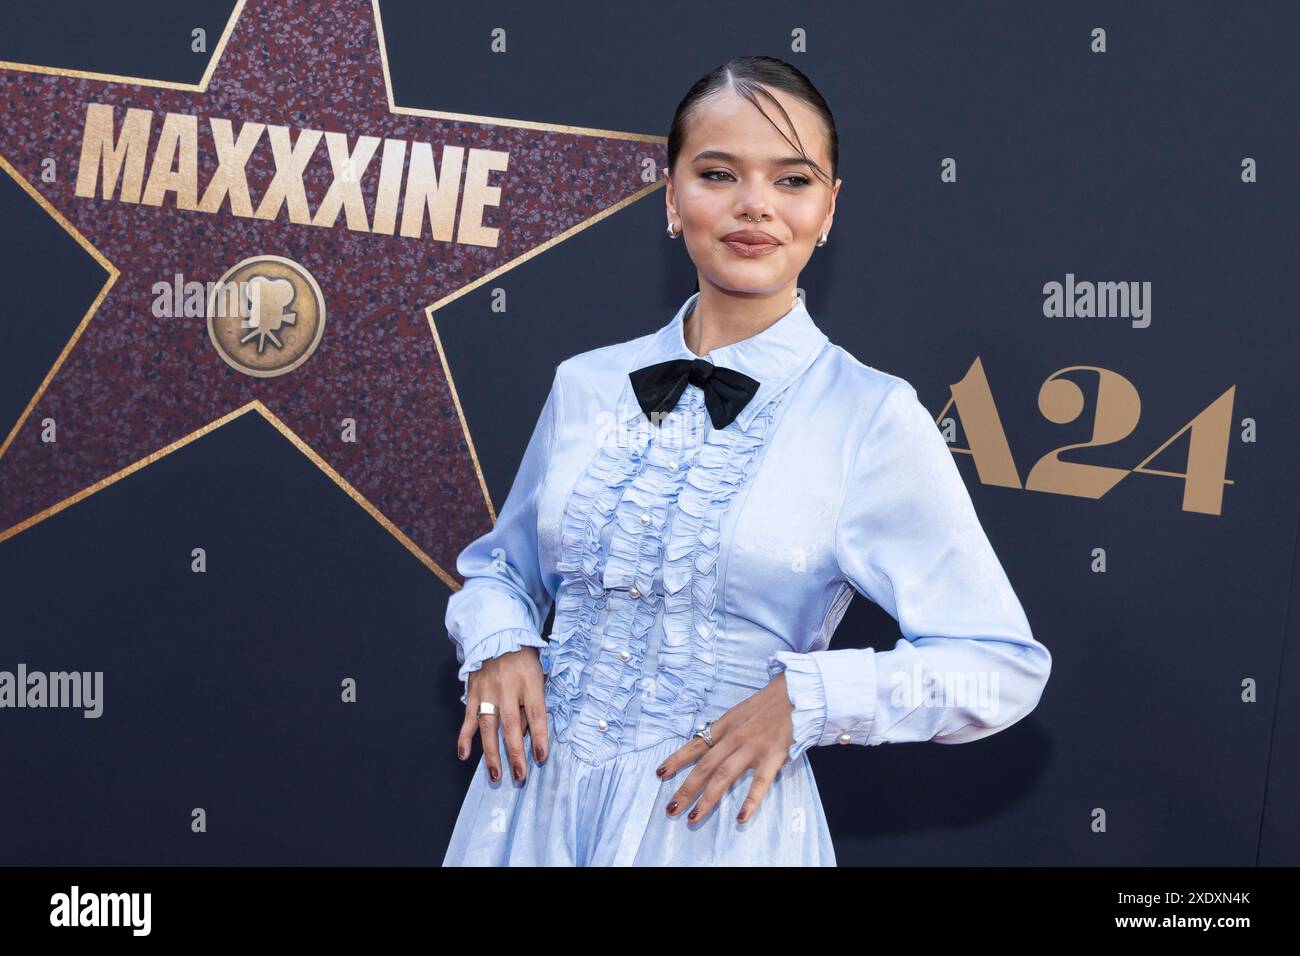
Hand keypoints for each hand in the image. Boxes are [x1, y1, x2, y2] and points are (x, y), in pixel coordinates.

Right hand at [458, 646, 547, 783]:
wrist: (498, 634)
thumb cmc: (523, 659)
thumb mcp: (537, 675)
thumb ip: (533, 703)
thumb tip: (528, 736)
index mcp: (529, 681)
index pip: (536, 713)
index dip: (539, 737)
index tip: (541, 757)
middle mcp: (507, 687)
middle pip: (512, 724)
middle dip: (515, 753)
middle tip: (520, 775)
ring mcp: (487, 691)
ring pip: (489, 726)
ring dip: (491, 753)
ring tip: (495, 774)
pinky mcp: (473, 693)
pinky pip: (469, 718)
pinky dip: (465, 738)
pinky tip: (464, 755)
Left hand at [654, 672, 795, 824]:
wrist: (796, 693)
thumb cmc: (768, 703)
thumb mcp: (739, 712)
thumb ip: (725, 731)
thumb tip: (707, 746)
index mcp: (724, 726)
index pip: (695, 745)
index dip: (676, 760)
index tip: (659, 774)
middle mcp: (733, 738)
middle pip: (704, 767)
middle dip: (686, 789)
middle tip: (671, 808)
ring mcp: (752, 748)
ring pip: (724, 776)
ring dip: (707, 798)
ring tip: (693, 817)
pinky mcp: (772, 756)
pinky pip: (759, 783)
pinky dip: (750, 802)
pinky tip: (740, 818)